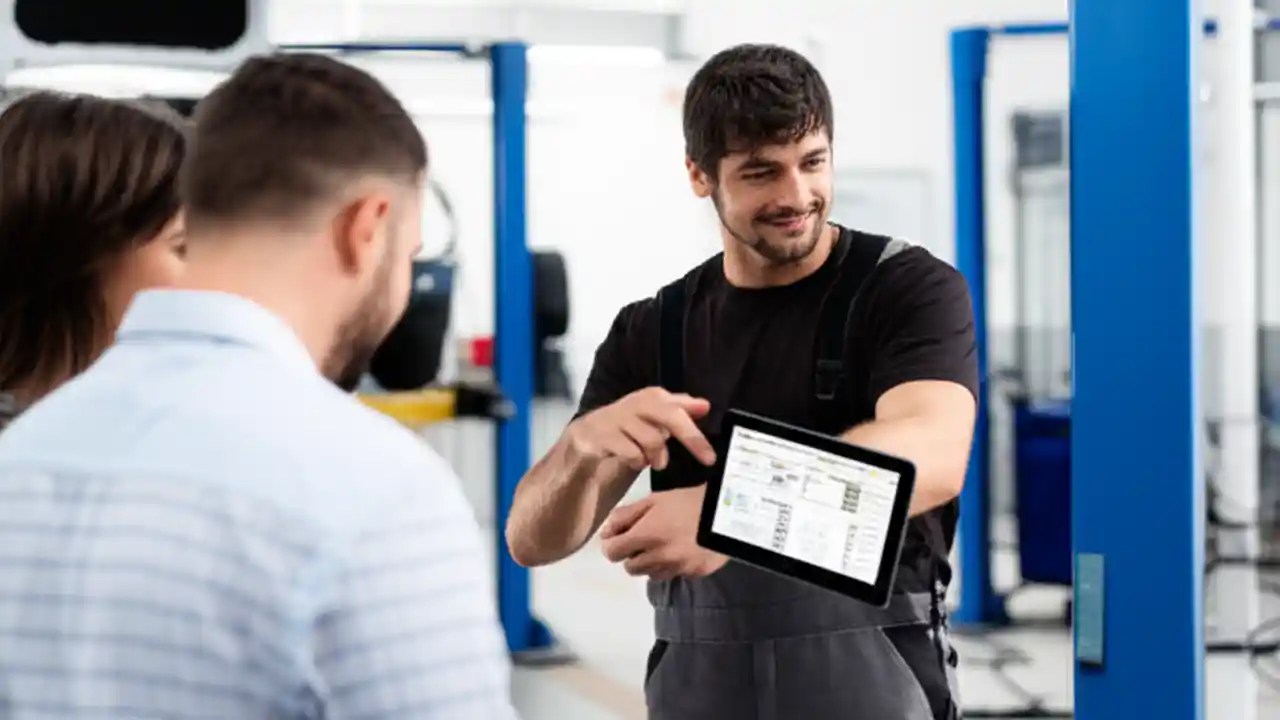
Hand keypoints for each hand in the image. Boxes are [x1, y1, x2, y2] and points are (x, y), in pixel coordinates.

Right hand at [566, 387, 716, 472]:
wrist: (577, 451)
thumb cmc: (620, 438)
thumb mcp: (650, 426)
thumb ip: (674, 414)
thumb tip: (704, 405)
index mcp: (641, 400)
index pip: (669, 401)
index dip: (689, 408)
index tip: (707, 413)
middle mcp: (624, 405)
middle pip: (663, 411)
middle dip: (689, 434)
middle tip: (708, 457)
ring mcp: (607, 421)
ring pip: (649, 436)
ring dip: (658, 454)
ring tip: (655, 462)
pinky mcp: (593, 439)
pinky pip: (627, 451)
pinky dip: (636, 460)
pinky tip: (633, 461)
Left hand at [599, 485, 728, 579]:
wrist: (729, 513)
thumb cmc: (689, 500)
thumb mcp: (655, 500)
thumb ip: (627, 515)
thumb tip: (606, 532)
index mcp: (646, 536)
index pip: (612, 553)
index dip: (612, 545)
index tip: (619, 537)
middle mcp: (658, 557)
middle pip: (630, 568)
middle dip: (632, 554)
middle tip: (644, 538)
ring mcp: (677, 569)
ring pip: (651, 574)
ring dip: (651, 562)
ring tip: (665, 544)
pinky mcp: (693, 575)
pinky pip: (673, 574)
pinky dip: (672, 565)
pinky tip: (682, 549)